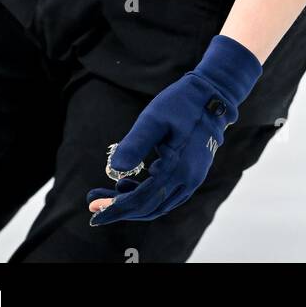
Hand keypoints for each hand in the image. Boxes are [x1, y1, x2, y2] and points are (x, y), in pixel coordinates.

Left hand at [86, 33, 261, 224]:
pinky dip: (147, 195)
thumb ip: (135, 145)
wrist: (212, 95)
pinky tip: (131, 183)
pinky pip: (167, 196)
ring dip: (132, 203)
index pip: (141, 200)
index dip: (115, 208)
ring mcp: (193, 179)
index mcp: (177, 169)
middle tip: (93, 202)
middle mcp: (187, 181)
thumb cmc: (180, 104)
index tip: (93, 211)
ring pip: (158, 205)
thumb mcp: (153, 119)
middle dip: (119, 208)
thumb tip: (114, 169)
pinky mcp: (193, 175)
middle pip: (149, 208)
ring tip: (111, 189)